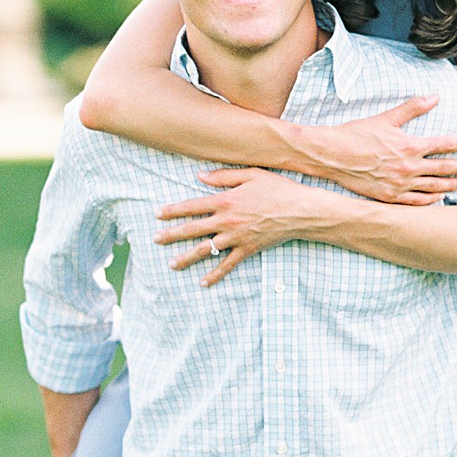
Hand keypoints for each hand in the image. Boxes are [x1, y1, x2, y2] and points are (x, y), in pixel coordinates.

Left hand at [155, 168, 331, 285]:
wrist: (301, 211)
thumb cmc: (278, 189)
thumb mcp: (251, 174)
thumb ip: (224, 176)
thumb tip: (200, 176)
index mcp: (226, 200)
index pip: (192, 206)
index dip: (173, 210)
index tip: (157, 214)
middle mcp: (227, 220)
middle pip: (193, 229)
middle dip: (171, 235)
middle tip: (154, 240)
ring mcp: (236, 237)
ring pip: (205, 249)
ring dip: (186, 257)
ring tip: (171, 264)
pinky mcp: (248, 250)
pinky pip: (228, 265)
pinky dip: (215, 274)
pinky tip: (203, 282)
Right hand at [306, 95, 456, 204]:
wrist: (333, 155)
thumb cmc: (358, 134)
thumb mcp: (387, 118)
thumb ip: (413, 108)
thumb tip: (435, 96)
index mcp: (410, 146)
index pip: (445, 144)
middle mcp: (408, 167)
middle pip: (444, 168)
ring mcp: (400, 184)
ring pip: (433, 187)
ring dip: (450, 185)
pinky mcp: (390, 196)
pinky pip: (416, 201)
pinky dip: (430, 200)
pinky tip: (438, 198)